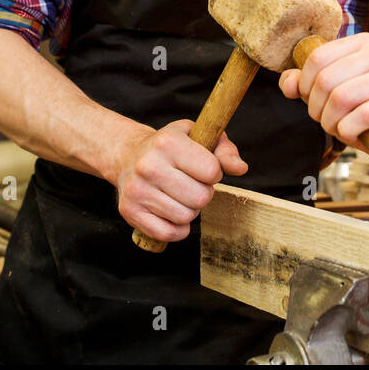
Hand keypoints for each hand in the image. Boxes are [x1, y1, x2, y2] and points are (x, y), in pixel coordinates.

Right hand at [114, 119, 247, 242]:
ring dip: (189, 210)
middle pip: (200, 198)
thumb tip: (241, 168)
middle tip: (192, 184)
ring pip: (185, 217)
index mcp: (168, 142)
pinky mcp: (130, 211)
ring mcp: (136, 189)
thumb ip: (224, 150)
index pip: (212, 171)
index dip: (214, 172)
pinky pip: (168, 233)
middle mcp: (149, 165)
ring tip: (179, 196)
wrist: (128, 155)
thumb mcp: (198, 136)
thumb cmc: (171, 147)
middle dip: (203, 194)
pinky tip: (172, 213)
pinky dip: (177, 229)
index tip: (203, 168)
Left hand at [277, 34, 368, 163]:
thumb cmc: (364, 113)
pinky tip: (356, 133)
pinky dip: (350, 131)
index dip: (306, 86)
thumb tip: (289, 83)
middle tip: (328, 120)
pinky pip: (362, 116)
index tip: (314, 101)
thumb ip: (306, 84)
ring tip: (341, 127)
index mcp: (363, 43)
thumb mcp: (331, 95)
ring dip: (332, 122)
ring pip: (341, 98)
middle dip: (318, 108)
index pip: (318, 58)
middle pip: (326, 79)